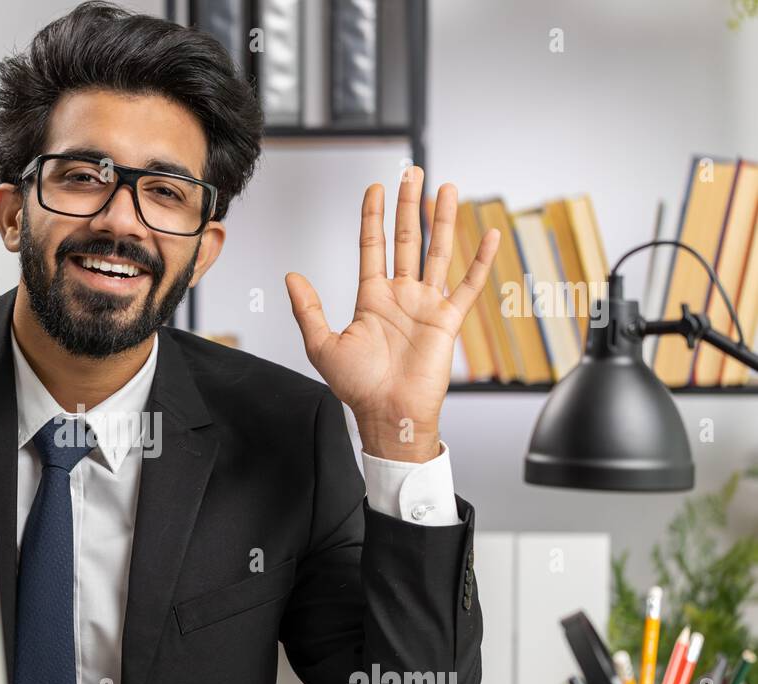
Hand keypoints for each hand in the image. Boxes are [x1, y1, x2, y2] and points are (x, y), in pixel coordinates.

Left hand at [285, 166, 499, 461]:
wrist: (388, 414)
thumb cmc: (357, 388)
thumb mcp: (322, 345)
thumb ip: (308, 309)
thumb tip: (291, 277)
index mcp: (371, 299)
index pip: (373, 246)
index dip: (373, 217)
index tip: (375, 189)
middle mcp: (400, 296)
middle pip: (406, 239)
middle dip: (409, 206)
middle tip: (413, 173)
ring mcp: (426, 305)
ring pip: (436, 252)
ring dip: (442, 220)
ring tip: (446, 187)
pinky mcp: (448, 320)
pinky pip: (468, 284)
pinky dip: (480, 260)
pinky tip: (488, 233)